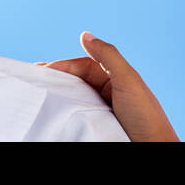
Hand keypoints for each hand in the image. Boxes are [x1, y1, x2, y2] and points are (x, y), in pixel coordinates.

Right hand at [41, 31, 177, 140]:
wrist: (151, 150)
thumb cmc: (145, 117)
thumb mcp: (127, 80)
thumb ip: (108, 55)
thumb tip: (85, 34)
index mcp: (115, 79)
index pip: (83, 66)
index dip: (63, 65)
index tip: (43, 70)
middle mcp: (107, 94)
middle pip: (75, 81)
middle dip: (55, 78)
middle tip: (33, 79)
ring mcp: (101, 111)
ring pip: (74, 98)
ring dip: (57, 95)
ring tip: (38, 95)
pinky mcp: (96, 127)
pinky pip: (76, 116)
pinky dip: (63, 112)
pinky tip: (53, 113)